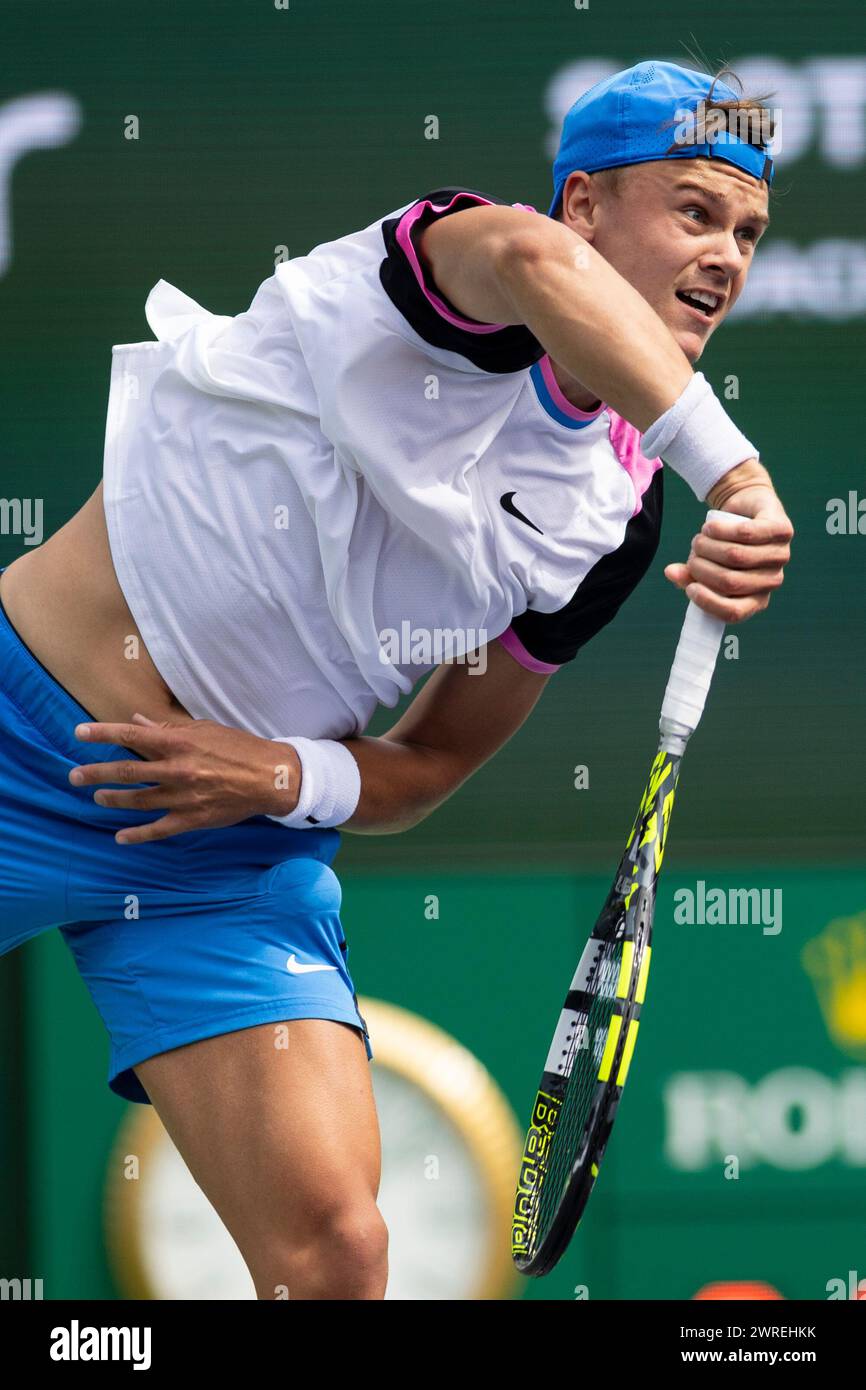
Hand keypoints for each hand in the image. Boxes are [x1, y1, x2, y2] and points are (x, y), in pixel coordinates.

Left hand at [68, 712, 301, 844]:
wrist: (271, 778)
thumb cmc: (239, 749)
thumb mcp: (204, 730)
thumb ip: (168, 729)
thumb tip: (137, 721)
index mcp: (180, 743)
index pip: (132, 736)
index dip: (102, 734)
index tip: (78, 734)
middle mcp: (178, 769)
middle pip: (127, 771)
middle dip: (96, 773)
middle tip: (74, 776)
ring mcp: (184, 797)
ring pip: (138, 800)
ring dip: (113, 799)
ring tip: (97, 798)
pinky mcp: (193, 819)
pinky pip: (158, 829)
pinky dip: (137, 835)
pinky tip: (120, 837)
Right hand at [664, 463, 792, 621]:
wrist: (748, 510)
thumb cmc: (725, 545)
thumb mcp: (705, 564)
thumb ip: (688, 574)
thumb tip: (670, 573)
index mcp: (756, 600)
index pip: (735, 613)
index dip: (708, 603)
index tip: (690, 589)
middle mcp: (772, 581)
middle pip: (731, 582)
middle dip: (702, 569)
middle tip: (692, 556)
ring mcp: (780, 557)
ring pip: (736, 557)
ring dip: (708, 547)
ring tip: (698, 540)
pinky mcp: (782, 531)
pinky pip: (746, 533)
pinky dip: (720, 530)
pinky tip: (709, 527)